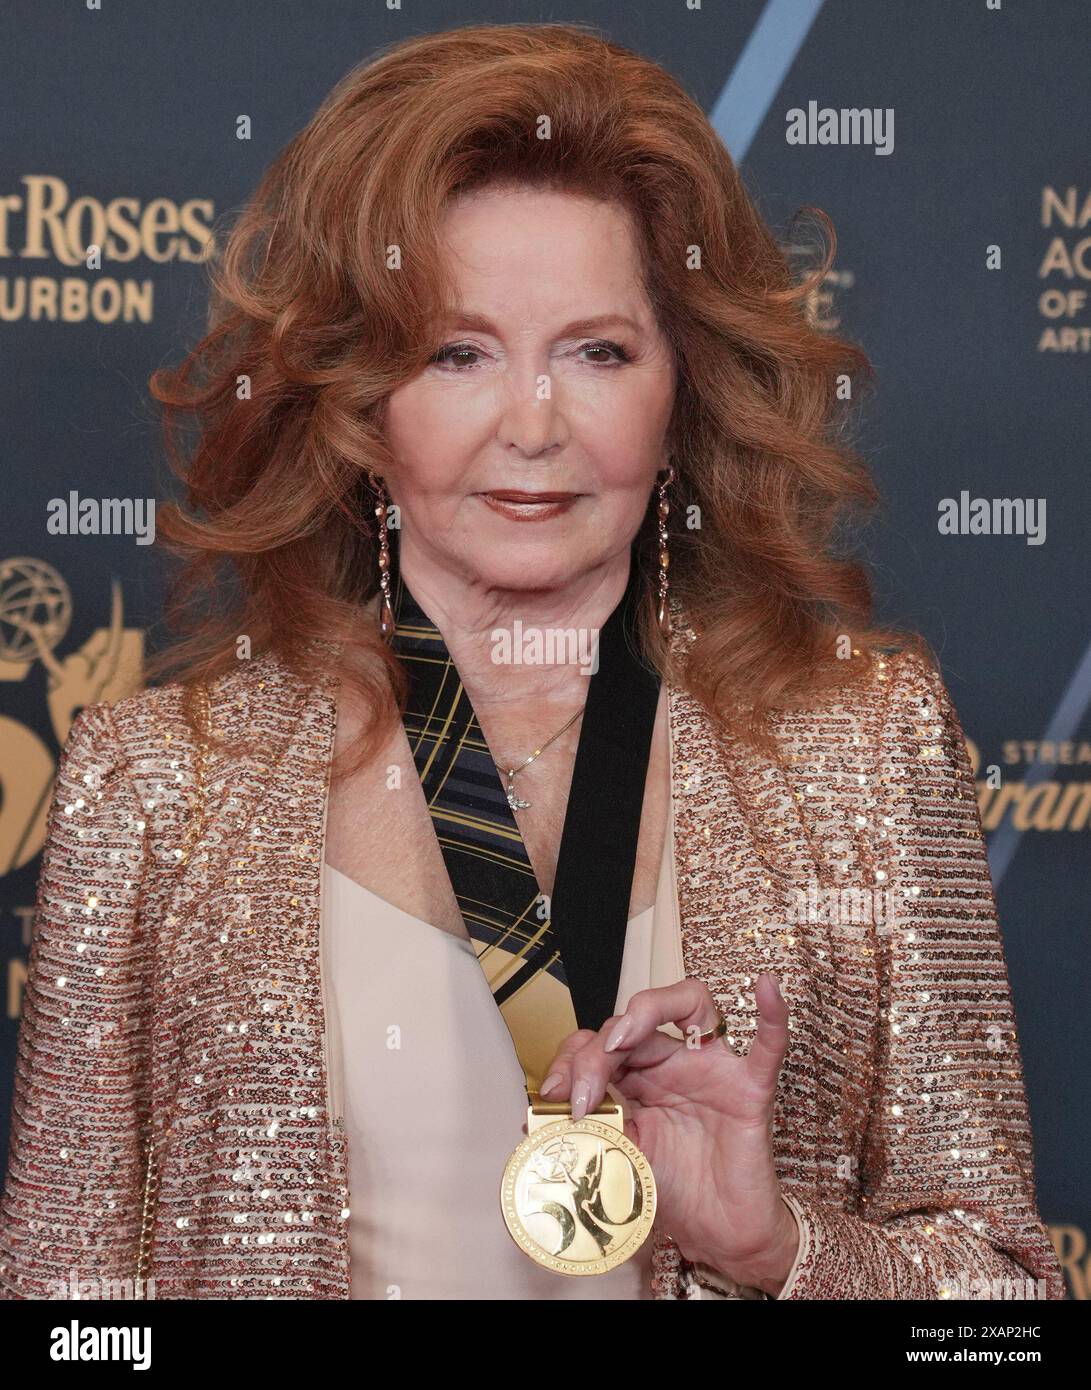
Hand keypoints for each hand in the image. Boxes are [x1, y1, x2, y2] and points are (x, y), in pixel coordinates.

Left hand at [538, 973, 799, 1295]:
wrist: (718, 1235)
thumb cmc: (672, 1193)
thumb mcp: (617, 1156)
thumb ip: (587, 1131)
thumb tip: (533, 1121)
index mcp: (638, 1075)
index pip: (601, 1040)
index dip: (573, 1059)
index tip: (554, 1096)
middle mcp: (674, 1062)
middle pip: (633, 1021)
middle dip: (597, 1050)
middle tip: (579, 1094)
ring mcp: (712, 1070)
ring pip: (691, 1004)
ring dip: (649, 1009)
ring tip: (623, 1036)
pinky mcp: (750, 1091)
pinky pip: (768, 1047)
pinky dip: (772, 1016)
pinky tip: (767, 988)